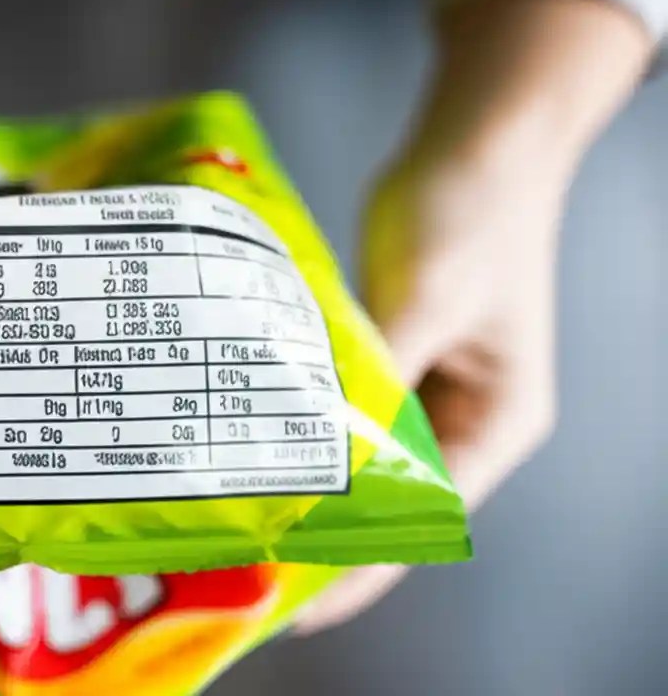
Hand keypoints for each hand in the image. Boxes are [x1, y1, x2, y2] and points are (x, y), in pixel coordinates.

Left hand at [293, 149, 559, 634]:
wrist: (477, 135)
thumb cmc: (472, 213)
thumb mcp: (425, 299)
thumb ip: (371, 378)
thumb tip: (311, 449)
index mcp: (495, 422)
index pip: (423, 517)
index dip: (361, 567)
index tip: (300, 603)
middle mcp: (463, 416)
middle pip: (389, 498)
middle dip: (324, 534)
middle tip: (247, 570)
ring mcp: (424, 383)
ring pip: (360, 456)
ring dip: (308, 483)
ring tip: (242, 524)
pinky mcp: (390, 350)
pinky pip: (342, 408)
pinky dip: (303, 430)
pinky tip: (254, 449)